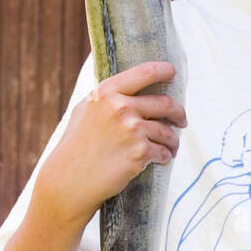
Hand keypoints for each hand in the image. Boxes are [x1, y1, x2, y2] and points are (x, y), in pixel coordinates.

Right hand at [37, 61, 186, 224]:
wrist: (68, 180)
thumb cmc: (75, 146)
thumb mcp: (85, 111)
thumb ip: (107, 97)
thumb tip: (133, 85)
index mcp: (107, 92)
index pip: (145, 72)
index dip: (164, 70)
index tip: (172, 73)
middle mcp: (120, 107)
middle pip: (165, 104)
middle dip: (179, 113)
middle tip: (182, 121)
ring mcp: (131, 130)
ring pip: (168, 132)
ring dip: (173, 141)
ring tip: (172, 147)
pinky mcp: (139, 153)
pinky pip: (163, 152)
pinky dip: (165, 156)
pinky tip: (162, 159)